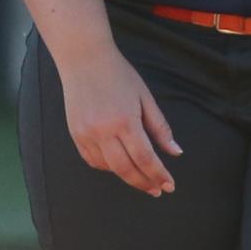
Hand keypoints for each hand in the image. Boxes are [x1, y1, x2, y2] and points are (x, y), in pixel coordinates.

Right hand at [57, 47, 181, 196]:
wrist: (84, 60)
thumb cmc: (119, 75)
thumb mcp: (145, 98)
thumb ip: (160, 128)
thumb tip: (175, 152)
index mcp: (124, 121)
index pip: (145, 158)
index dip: (158, 174)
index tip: (169, 185)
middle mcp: (103, 132)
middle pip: (126, 169)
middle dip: (144, 182)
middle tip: (158, 189)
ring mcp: (85, 135)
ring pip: (109, 168)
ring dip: (127, 176)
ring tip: (143, 177)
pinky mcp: (75, 135)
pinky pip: (92, 160)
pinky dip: (108, 167)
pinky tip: (120, 165)